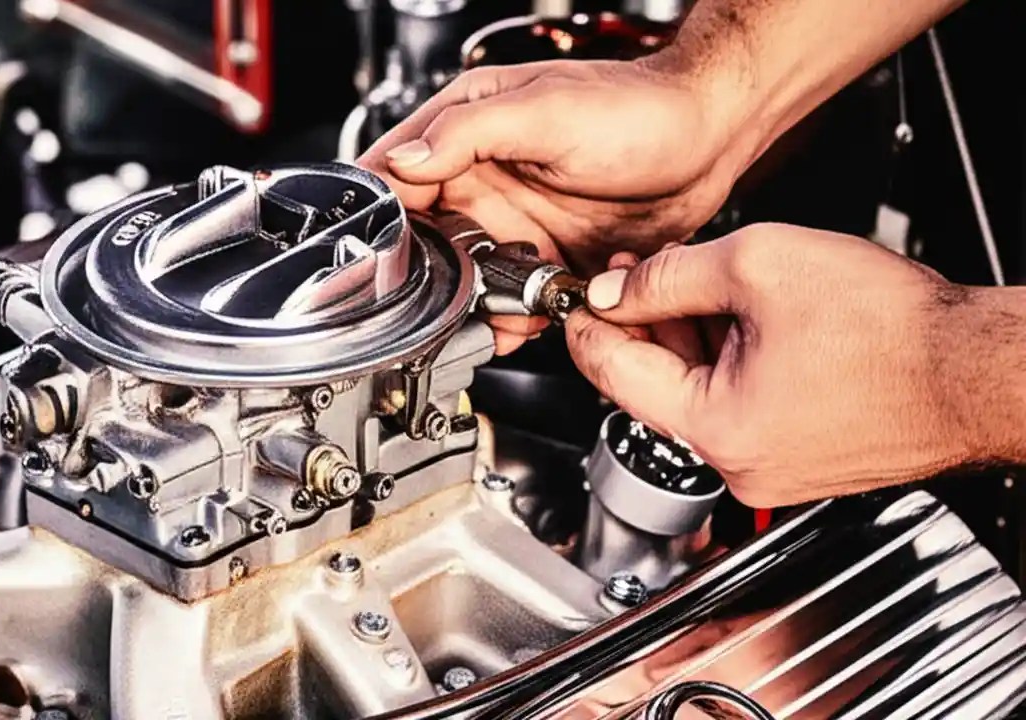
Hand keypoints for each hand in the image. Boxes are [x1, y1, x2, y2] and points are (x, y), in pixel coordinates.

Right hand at [358, 58, 756, 353]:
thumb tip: (404, 162)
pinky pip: (517, 296)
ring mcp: (517, 219)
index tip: (378, 257)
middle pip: (426, 239)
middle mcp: (485, 177)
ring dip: (471, 304)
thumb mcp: (545, 111)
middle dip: (425, 277)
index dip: (381, 217)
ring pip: (469, 276)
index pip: (398, 176)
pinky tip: (522, 325)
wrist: (711, 136)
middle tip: (436, 305)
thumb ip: (468, 134)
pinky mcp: (550, 253)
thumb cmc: (638, 107)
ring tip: (487, 320)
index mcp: (469, 130)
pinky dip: (514, 317)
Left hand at [564, 223, 984, 507]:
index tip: (576, 297)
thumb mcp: (755, 267)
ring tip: (688, 282)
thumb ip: (668, 279)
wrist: (976, 370)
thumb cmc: (892, 330)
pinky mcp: (800, 458)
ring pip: (696, 394)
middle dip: (639, 323)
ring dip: (684, 337)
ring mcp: (770, 468)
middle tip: (633, 274)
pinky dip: (725, 361)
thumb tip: (617, 291)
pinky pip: (737, 405)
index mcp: (714, 426)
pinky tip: (735, 317)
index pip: (611, 374)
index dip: (586, 325)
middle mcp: (737, 464)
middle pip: (652, 386)